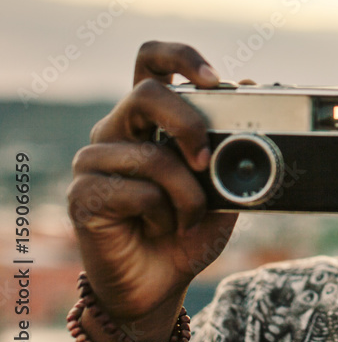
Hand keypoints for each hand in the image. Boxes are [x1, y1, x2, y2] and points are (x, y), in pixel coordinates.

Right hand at [67, 41, 237, 325]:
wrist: (163, 284)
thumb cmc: (191, 231)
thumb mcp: (226, 187)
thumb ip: (235, 142)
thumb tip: (248, 85)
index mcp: (151, 119)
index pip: (152, 62)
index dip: (180, 57)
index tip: (214, 79)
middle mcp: (118, 131)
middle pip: (145, 93)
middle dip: (188, 123)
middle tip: (208, 160)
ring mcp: (95, 162)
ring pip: (152, 155)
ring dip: (187, 194)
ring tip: (189, 217)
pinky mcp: (84, 195)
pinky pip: (138, 191)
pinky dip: (165, 214)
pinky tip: (161, 228)